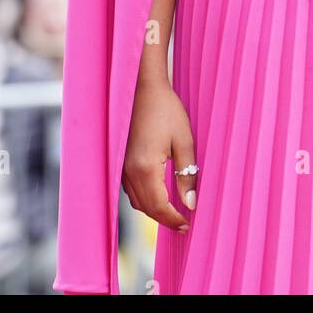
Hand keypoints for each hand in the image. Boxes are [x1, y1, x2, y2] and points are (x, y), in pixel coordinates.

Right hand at [122, 78, 197, 234]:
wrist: (142, 88)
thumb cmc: (166, 110)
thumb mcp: (184, 140)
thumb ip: (187, 174)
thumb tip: (191, 203)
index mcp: (146, 168)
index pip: (159, 207)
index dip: (173, 219)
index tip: (188, 224)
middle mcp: (129, 171)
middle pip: (146, 208)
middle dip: (164, 219)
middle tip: (183, 224)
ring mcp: (122, 166)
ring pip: (136, 201)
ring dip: (153, 210)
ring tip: (173, 212)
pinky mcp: (121, 161)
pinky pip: (131, 189)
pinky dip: (144, 198)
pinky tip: (159, 194)